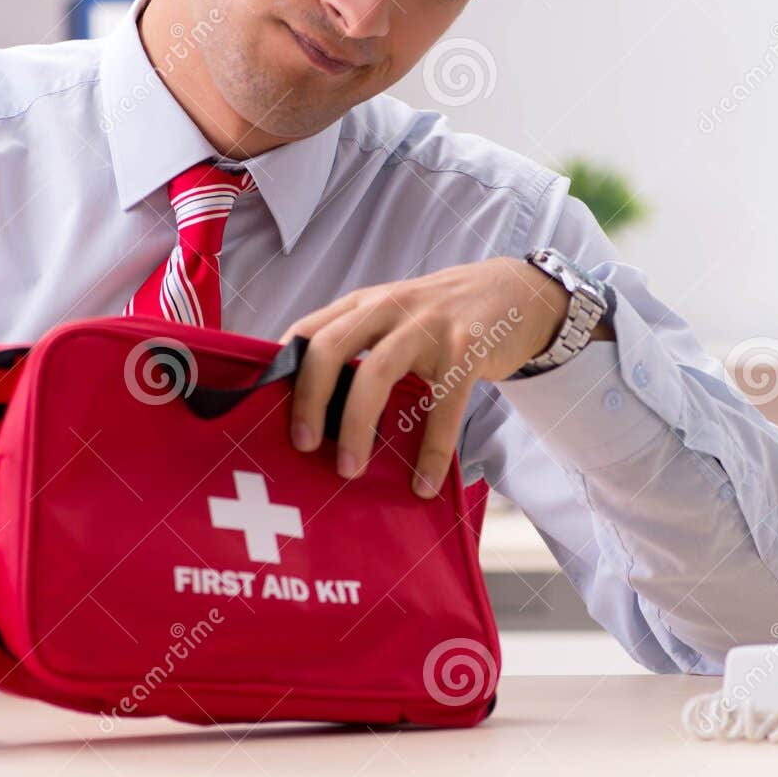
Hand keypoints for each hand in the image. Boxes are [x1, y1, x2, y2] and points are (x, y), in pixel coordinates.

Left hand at [275, 256, 612, 498]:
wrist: (515, 293)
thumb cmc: (441, 318)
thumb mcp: (393, 316)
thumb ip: (357, 345)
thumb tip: (308, 407)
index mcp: (363, 305)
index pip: (307, 331)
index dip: (280, 371)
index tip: (262, 413)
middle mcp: (388, 308)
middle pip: (330, 348)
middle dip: (309, 400)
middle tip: (301, 444)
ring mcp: (427, 326)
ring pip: (376, 374)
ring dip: (357, 427)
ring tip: (350, 470)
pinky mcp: (465, 348)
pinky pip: (441, 406)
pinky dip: (430, 450)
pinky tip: (422, 483)